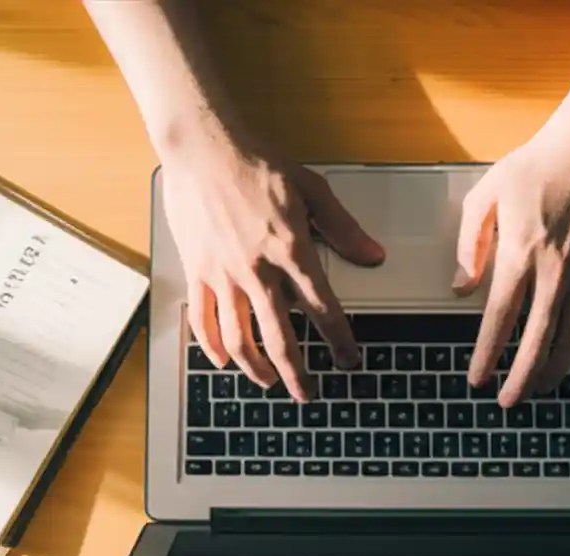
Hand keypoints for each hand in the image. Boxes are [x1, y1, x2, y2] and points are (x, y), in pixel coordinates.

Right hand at [163, 145, 383, 401]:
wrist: (202, 147)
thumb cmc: (256, 162)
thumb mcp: (312, 190)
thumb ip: (343, 228)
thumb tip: (373, 255)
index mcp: (291, 251)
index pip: (322, 308)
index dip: (339, 340)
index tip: (350, 360)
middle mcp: (257, 271)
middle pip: (280, 337)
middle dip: (297, 373)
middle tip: (308, 393)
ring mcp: (223, 274)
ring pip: (240, 337)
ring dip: (257, 367)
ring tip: (270, 382)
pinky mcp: (197, 270)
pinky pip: (203, 320)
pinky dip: (213, 346)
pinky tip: (225, 360)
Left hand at [454, 115, 569, 407]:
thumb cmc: (535, 166)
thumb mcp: (484, 196)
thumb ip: (469, 245)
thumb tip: (461, 287)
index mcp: (520, 253)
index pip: (499, 318)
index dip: (488, 354)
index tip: (478, 378)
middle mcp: (556, 269)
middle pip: (539, 338)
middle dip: (523, 376)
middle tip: (509, 401)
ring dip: (558, 366)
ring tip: (541, 386)